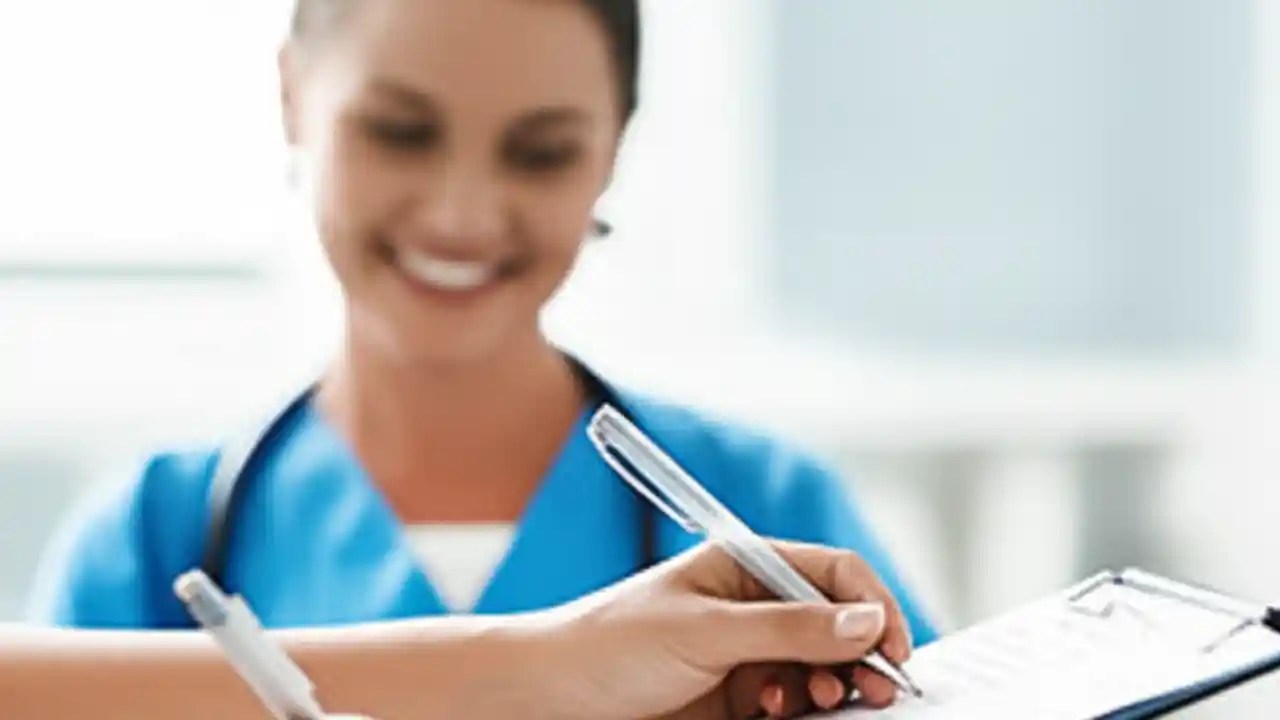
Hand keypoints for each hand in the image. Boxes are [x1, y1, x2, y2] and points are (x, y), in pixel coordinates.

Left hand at [542, 541, 912, 719]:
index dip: (871, 605)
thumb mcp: (705, 631)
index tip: (892, 647)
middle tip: (877, 689)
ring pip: (818, 667)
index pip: (833, 572)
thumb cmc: (612, 644)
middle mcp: (752, 605)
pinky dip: (798, 708)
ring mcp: (746, 652)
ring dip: (830, 684)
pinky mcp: (736, 697)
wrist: (552, 698)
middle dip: (860, 653)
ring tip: (822, 701)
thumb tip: (865, 621)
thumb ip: (787, 627)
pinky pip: (791, 701)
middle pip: (835, 623)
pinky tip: (776, 711)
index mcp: (745, 565)